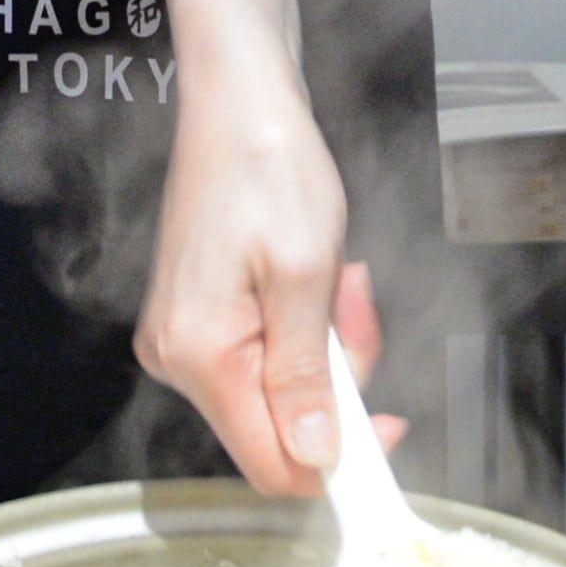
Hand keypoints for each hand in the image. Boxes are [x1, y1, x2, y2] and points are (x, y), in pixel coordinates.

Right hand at [132, 39, 381, 490]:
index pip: (271, 465)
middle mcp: (177, 357)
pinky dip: (303, 326)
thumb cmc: (268, 165)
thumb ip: (307, 375)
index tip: (388, 424)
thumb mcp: (306, 272)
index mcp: (199, 355)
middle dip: (338, 378)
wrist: (237, 101)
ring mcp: (184, 337)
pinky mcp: (199, 317)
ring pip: (279, 387)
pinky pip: (264, 353)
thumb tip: (314, 458)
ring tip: (338, 273)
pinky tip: (314, 274)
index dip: (337, 461)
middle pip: (279, 425)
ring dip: (326, 344)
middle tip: (356, 305)